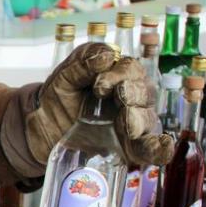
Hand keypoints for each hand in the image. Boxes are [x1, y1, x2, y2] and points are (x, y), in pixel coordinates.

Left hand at [26, 42, 173, 166]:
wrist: (42, 128)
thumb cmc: (59, 97)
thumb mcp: (64, 76)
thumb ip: (82, 63)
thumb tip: (108, 56)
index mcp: (119, 78)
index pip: (132, 70)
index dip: (120, 74)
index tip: (99, 86)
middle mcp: (131, 100)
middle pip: (145, 93)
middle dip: (132, 94)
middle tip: (119, 98)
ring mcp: (132, 125)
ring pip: (149, 119)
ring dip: (139, 120)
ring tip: (126, 125)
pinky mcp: (128, 149)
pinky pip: (151, 150)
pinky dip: (161, 149)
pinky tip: (163, 146)